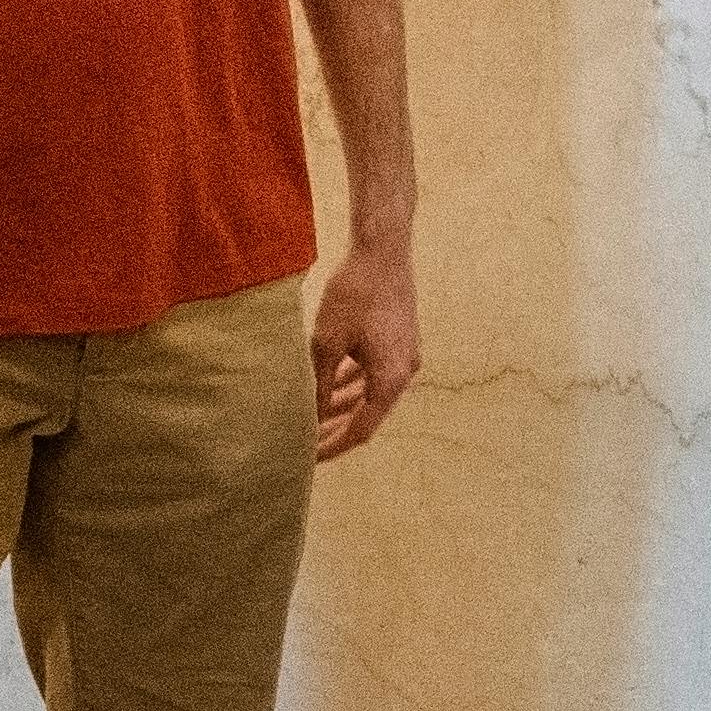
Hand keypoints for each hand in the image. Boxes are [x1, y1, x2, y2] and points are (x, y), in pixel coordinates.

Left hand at [311, 237, 418, 460]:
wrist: (383, 250)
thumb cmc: (355, 293)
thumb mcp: (326, 343)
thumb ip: (319, 386)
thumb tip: (310, 418)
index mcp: (390, 381)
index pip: (360, 430)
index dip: (332, 446)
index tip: (308, 459)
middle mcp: (404, 374)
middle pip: (367, 416)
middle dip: (336, 430)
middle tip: (306, 445)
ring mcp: (404, 358)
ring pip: (370, 394)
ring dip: (344, 407)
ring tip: (315, 421)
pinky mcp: (398, 342)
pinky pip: (375, 373)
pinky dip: (354, 383)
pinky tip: (332, 387)